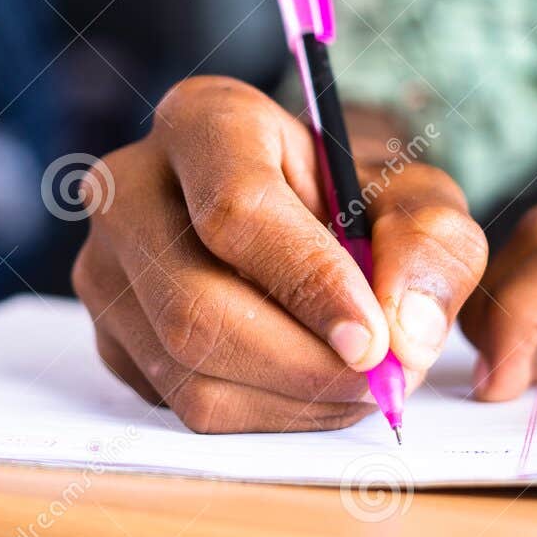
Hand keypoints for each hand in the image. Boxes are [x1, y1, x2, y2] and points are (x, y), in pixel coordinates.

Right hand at [72, 76, 487, 431]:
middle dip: (304, 365)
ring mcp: (105, 267)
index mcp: (202, 121)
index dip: (310, 286)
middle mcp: (128, 188)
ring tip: (355, 382)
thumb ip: (431, 244)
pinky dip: (264, 415)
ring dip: (292, 401)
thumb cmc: (349, 199)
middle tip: (381, 381)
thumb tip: (405, 335)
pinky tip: (308, 385)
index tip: (376, 341)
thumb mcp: (412, 197)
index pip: (236, 212)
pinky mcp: (108, 336)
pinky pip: (181, 406)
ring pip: (186, 372)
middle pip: (195, 308)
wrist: (297, 217)